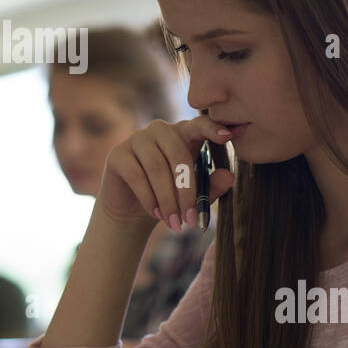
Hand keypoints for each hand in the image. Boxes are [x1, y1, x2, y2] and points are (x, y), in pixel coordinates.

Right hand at [98, 116, 236, 230]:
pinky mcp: (117, 154)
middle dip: (186, 192)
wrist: (133, 212)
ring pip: (157, 168)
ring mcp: (136, 139)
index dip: (213, 128)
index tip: (228, 136)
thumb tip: (230, 176)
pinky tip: (156, 214)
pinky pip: (137, 176)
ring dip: (168, 200)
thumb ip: (212, 185)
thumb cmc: (168, 198)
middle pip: (178, 154)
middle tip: (190, 220)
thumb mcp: (194, 195)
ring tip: (175, 223)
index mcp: (183, 133)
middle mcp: (160, 130)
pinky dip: (149, 199)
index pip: (199, 124)